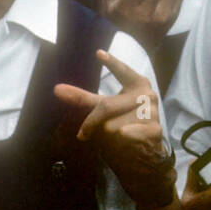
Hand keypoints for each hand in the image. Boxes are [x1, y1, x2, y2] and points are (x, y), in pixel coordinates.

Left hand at [54, 50, 174, 208]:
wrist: (146, 156)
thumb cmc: (124, 127)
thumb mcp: (105, 111)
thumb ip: (83, 99)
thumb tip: (57, 89)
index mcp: (138, 85)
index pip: (124, 71)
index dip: (113, 63)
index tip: (98, 53)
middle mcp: (147, 95)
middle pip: (106, 106)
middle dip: (92, 123)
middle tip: (84, 134)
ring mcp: (152, 112)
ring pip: (112, 124)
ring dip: (107, 136)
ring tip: (117, 138)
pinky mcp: (153, 130)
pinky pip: (123, 135)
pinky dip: (118, 142)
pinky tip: (125, 142)